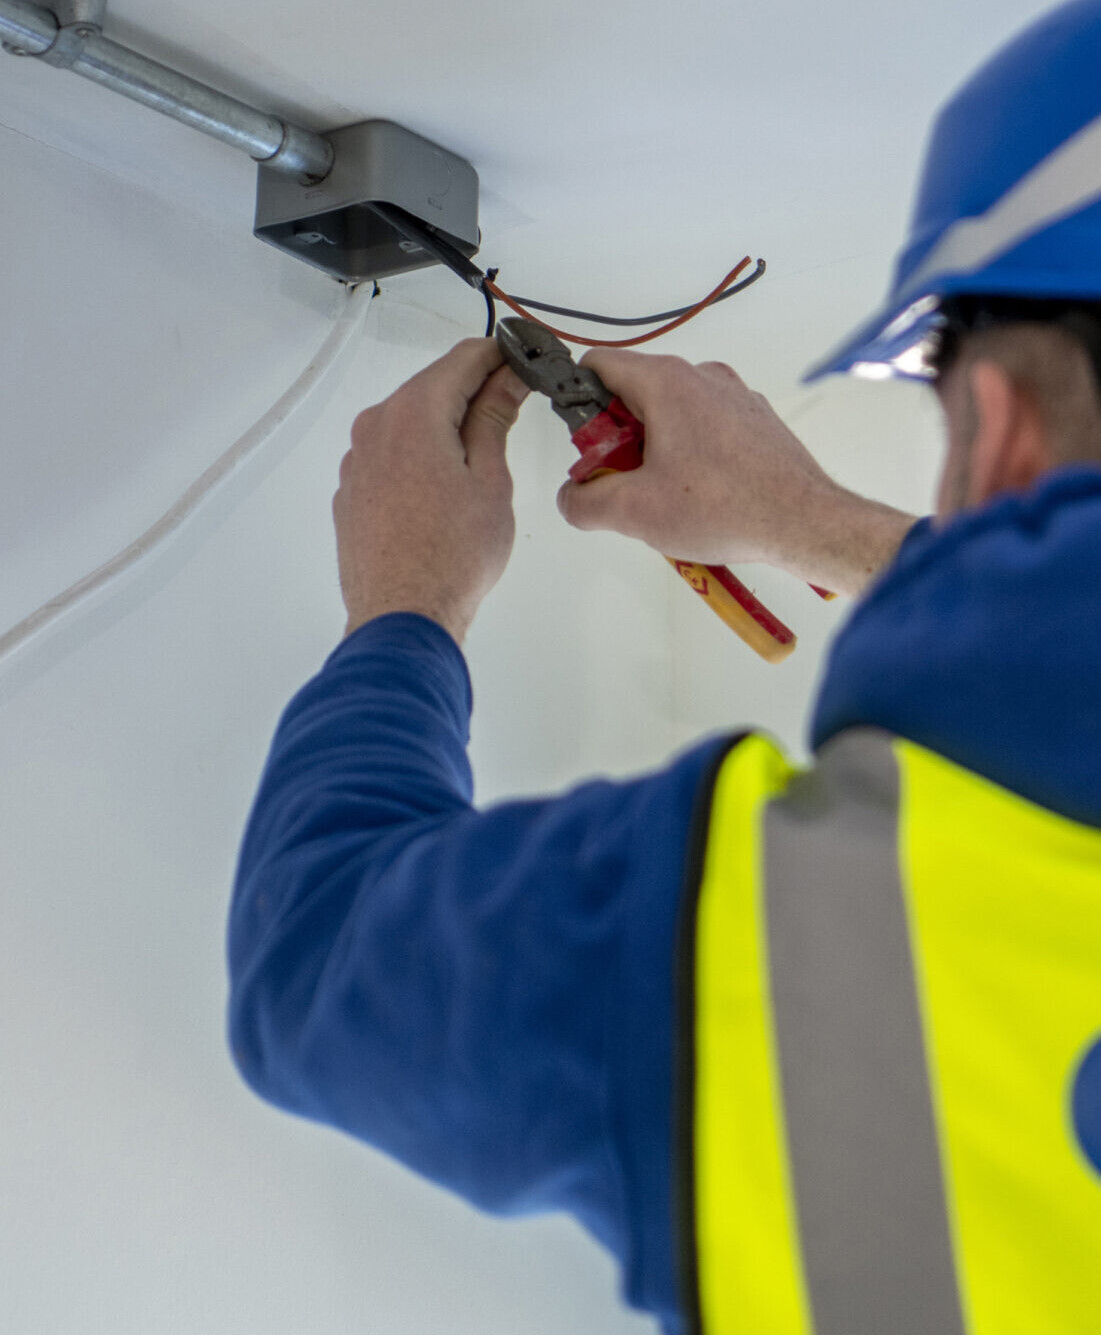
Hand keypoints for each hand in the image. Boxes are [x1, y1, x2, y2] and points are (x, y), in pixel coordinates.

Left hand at [333, 337, 530, 644]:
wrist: (403, 618)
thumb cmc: (450, 559)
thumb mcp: (490, 480)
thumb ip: (494, 418)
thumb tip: (506, 380)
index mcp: (413, 414)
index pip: (464, 359)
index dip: (501, 355)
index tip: (525, 363)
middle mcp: (375, 428)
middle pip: (432, 389)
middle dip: (474, 393)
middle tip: (514, 410)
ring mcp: (357, 462)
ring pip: (410, 425)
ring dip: (445, 429)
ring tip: (481, 465)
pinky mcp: (351, 493)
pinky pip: (391, 458)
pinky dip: (420, 459)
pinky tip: (444, 493)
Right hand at [555, 351, 915, 594]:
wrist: (803, 523)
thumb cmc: (727, 508)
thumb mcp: (633, 512)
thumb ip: (584, 502)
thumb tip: (573, 497)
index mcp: (667, 382)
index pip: (599, 366)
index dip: (579, 403)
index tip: (586, 445)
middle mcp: (703, 378)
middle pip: (636, 394)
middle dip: (619, 440)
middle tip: (626, 483)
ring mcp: (735, 397)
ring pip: (672, 415)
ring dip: (655, 452)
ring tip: (667, 499)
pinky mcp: (756, 422)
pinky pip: (706, 430)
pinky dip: (692, 458)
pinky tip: (701, 499)